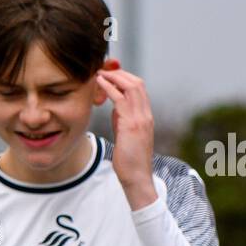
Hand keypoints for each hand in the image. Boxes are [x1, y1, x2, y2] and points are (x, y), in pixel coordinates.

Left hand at [95, 66, 156, 208]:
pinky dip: (110, 87)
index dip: (125, 78)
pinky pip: (120, 99)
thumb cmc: (129, 159)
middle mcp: (146, 114)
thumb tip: (115, 107)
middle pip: (137, 83)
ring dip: (114, 77)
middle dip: (120, 73)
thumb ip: (122, 119)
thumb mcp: (126, 134)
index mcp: (146, 116)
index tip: (110, 73)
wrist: (136, 177)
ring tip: (100, 72)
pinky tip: (99, 82)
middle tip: (103, 69)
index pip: (139, 89)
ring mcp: (141, 118)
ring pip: (131, 86)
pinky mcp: (132, 125)